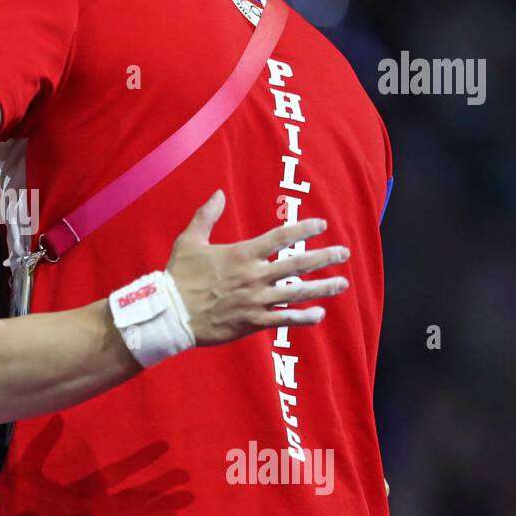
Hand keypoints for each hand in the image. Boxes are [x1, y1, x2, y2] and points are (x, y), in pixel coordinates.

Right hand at [166, 190, 349, 345]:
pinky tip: (320, 314)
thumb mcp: (189, 241)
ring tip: (342, 283)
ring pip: (298, 292)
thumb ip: (206, 216)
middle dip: (325, 257)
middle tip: (343, 253)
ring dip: (324, 287)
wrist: (171, 314)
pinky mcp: (253, 322)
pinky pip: (285, 319)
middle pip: (298, 264)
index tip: (321, 224)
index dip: (304, 229)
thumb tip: (218, 193)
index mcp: (242, 254)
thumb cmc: (179, 276)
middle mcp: (254, 276)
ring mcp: (256, 300)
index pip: (282, 237)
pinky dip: (304, 317)